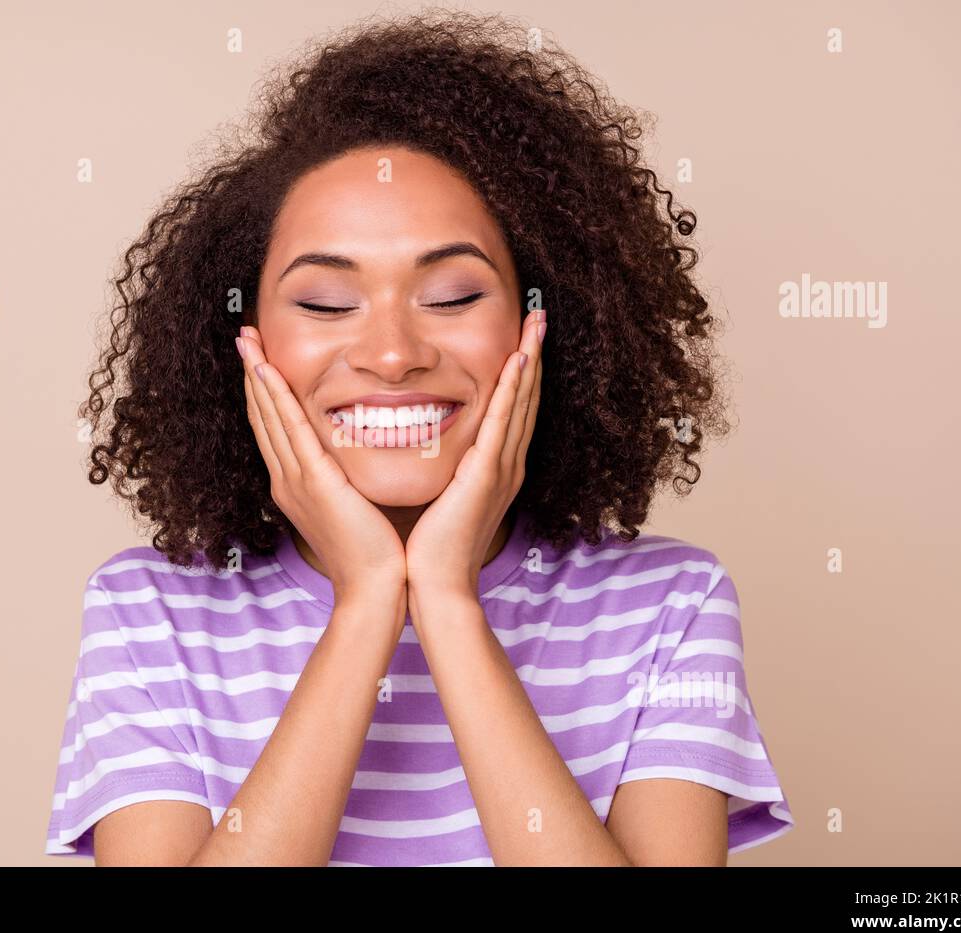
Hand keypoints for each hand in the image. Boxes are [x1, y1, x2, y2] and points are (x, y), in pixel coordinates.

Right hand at [236, 326, 406, 599]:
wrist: (375, 589)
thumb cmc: (374, 553)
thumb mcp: (354, 505)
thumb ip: (348, 477)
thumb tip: (356, 457)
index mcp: (295, 485)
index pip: (274, 428)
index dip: (264, 391)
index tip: (260, 357)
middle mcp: (287, 479)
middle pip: (262, 415)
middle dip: (252, 373)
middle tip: (244, 335)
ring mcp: (295, 480)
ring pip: (269, 416)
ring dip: (258, 374)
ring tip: (247, 340)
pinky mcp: (313, 481)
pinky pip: (290, 429)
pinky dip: (276, 398)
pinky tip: (267, 371)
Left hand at [404, 309, 544, 599]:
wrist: (436, 586)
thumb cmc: (431, 548)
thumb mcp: (441, 496)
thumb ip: (443, 468)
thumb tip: (420, 441)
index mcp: (495, 469)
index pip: (512, 410)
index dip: (521, 374)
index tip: (522, 338)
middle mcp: (506, 465)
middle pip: (526, 400)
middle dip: (533, 356)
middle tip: (540, 317)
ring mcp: (501, 469)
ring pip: (521, 404)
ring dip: (529, 361)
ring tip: (536, 324)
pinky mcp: (486, 476)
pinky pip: (502, 423)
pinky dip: (513, 390)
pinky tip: (518, 361)